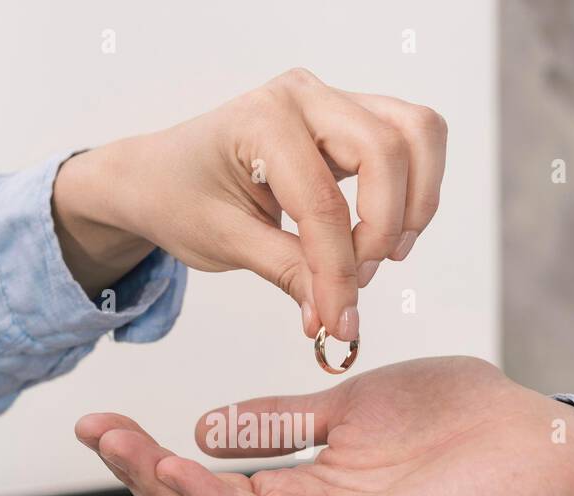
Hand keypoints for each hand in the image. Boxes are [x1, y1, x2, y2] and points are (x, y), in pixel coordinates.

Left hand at [51, 68, 446, 341]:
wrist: (158, 173)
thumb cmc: (179, 197)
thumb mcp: (224, 243)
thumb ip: (287, 274)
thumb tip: (335, 316)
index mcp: (261, 121)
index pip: (324, 202)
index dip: (338, 270)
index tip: (338, 320)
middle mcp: (303, 97)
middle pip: (387, 151)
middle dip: (383, 228)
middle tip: (357, 280)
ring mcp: (331, 100)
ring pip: (415, 134)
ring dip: (415, 200)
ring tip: (382, 253)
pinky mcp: (349, 117)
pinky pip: (409, 139)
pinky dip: (414, 186)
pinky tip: (383, 230)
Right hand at [75, 357, 573, 495]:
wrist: (546, 444)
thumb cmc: (461, 424)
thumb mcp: (350, 409)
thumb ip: (281, 422)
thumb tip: (204, 427)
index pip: (211, 489)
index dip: (153, 460)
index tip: (103, 422)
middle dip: (143, 477)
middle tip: (94, 430)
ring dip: (170, 492)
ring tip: (123, 448)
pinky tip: (183, 470)